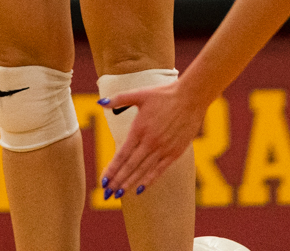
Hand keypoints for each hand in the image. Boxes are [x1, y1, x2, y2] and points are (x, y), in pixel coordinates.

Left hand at [100, 79, 204, 197]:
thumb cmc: (163, 95)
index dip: (112, 169)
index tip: (103, 180)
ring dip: (130, 183)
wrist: (190, 98)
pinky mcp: (175, 152)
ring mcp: (163, 149)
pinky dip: (149, 180)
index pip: (122, 154)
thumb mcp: (138, 94)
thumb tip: (99, 102)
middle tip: (107, 193)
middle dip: (117, 181)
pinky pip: (159, 170)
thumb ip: (118, 99)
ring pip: (143, 171)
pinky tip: (140, 189)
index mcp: (139, 129)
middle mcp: (150, 142)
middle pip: (130, 166)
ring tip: (119, 195)